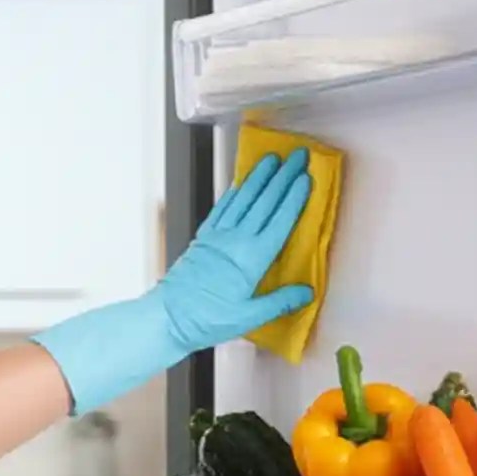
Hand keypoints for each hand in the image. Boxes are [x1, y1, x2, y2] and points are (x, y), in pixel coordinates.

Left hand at [149, 149, 313, 352]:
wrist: (167, 317)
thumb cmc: (206, 319)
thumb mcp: (249, 317)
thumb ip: (280, 302)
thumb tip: (308, 291)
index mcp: (252, 258)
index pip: (280, 220)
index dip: (295, 197)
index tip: (307, 177)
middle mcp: (236, 240)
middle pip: (264, 202)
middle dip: (283, 177)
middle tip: (298, 156)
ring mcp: (217, 236)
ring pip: (242, 199)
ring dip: (259, 178)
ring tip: (271, 160)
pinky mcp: (203, 239)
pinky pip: (221, 208)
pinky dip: (233, 193)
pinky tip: (239, 184)